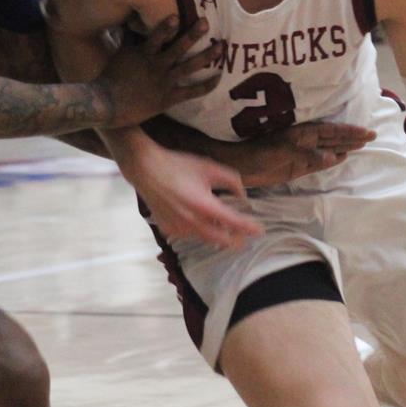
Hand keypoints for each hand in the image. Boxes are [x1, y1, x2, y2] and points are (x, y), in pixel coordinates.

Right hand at [94, 14, 220, 126]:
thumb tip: (133, 18)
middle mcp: (157, 66)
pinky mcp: (170, 98)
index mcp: (143, 54)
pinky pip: (193, 91)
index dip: (167, 26)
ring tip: (221, 45)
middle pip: (179, 48)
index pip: (156, 36)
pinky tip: (219, 77)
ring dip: (207, 55)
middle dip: (193, 34)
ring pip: (190, 67)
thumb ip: (131, 37)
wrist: (108, 105)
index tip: (177, 15)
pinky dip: (207, 85)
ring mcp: (165, 82)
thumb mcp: (121, 53)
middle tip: (206, 22)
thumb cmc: (111, 77)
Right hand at [130, 144, 260, 248]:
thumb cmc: (178, 166)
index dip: (249, 228)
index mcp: (204, 206)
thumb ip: (231, 181)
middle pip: (221, 240)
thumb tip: (243, 196)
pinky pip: (189, 235)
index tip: (260, 231)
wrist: (145, 170)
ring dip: (217, 236)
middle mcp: (192, 222)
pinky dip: (199, 232)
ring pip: (205, 239)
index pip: (233, 223)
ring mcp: (178, 228)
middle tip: (245, 237)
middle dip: (236, 240)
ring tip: (225, 228)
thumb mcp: (209, 167)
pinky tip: (202, 222)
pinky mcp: (168, 229)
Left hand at [229, 122, 375, 186]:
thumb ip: (308, 153)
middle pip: (333, 138)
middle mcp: (304, 141)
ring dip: (344, 146)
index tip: (366, 132)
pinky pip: (318, 162)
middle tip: (371, 136)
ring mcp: (301, 154)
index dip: (349, 131)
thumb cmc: (257, 154)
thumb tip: (335, 156)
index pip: (332, 130)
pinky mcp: (296, 167)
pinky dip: (331, 160)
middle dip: (351, 137)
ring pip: (328, 149)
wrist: (236, 165)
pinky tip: (341, 158)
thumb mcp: (282, 151)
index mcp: (302, 133)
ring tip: (361, 144)